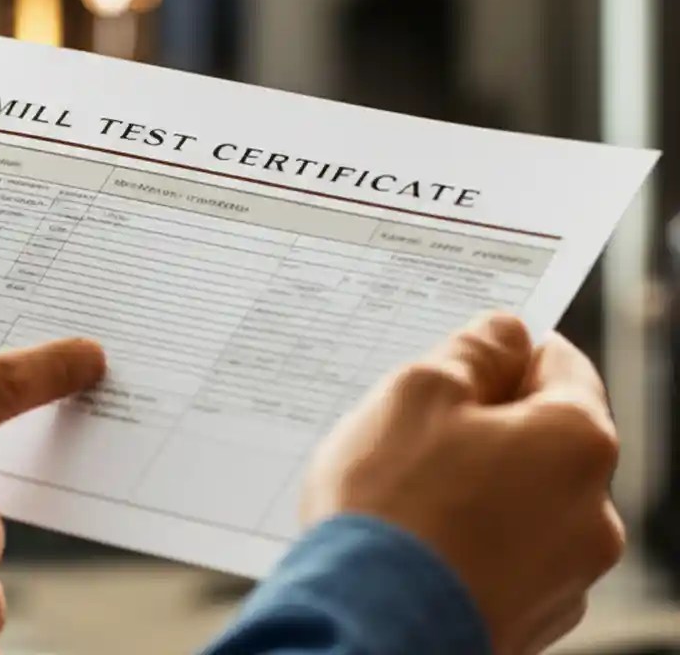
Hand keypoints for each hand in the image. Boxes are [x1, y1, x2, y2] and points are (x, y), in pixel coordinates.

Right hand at [302, 313, 622, 654]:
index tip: (458, 363)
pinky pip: (503, 559)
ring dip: (473, 490)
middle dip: (480, 429)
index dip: (503, 354)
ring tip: (403, 501)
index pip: (559, 363)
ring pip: (520, 502)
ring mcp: (565, 577)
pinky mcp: (529, 621)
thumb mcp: (418, 392)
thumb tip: (503, 333)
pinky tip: (414, 546)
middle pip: (539, 439)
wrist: (366, 626)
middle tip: (410, 435)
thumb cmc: (391, 509)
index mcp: (576, 441)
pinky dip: (467, 545)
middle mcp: (592, 513)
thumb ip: (472, 350)